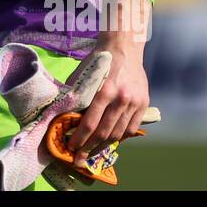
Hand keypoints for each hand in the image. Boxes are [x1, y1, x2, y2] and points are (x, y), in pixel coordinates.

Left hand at [64, 38, 150, 167]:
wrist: (123, 48)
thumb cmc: (99, 61)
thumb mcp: (83, 75)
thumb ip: (75, 95)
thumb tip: (63, 117)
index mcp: (104, 91)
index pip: (89, 123)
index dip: (79, 139)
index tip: (71, 147)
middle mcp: (121, 98)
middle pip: (104, 132)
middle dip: (89, 148)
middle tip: (79, 158)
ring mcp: (134, 102)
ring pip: (118, 133)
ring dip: (103, 146)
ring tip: (92, 152)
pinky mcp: (143, 103)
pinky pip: (132, 128)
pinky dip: (121, 137)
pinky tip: (110, 141)